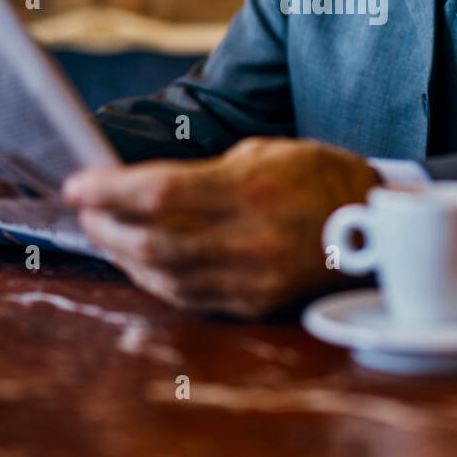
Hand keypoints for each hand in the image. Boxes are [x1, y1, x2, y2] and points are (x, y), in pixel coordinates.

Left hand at [61, 137, 379, 317]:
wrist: (379, 229)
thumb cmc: (320, 178)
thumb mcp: (266, 152)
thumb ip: (205, 172)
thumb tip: (146, 188)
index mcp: (253, 190)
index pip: (160, 192)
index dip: (108, 190)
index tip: (76, 184)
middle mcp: (250, 240)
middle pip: (153, 241)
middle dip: (106, 226)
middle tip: (85, 210)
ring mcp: (252, 279)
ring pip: (165, 276)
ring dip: (124, 256)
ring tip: (105, 234)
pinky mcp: (255, 304)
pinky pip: (189, 297)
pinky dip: (155, 278)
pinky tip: (139, 261)